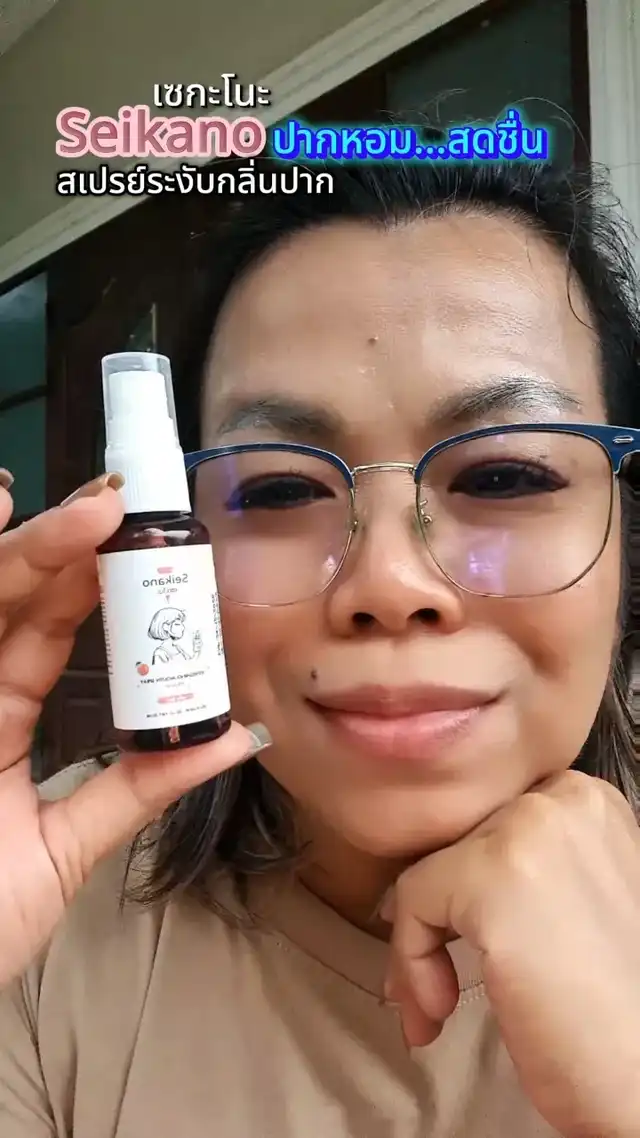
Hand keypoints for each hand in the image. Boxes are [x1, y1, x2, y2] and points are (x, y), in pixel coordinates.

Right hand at [0, 474, 261, 987]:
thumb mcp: (67, 849)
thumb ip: (139, 789)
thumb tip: (238, 735)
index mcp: (0, 720)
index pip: (41, 629)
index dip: (80, 577)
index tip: (129, 534)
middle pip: (6, 602)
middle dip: (54, 547)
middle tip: (112, 505)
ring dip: (14, 553)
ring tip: (70, 510)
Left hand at [382, 772, 639, 1137]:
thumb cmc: (616, 1010)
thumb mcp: (580, 901)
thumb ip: (529, 871)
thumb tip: (443, 878)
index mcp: (590, 801)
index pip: (490, 827)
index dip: (468, 894)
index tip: (467, 954)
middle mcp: (564, 798)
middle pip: (458, 847)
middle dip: (441, 923)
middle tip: (440, 991)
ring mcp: (529, 831)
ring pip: (429, 872)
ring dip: (418, 948)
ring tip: (435, 1008)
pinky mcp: (493, 878)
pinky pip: (413, 900)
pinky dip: (412, 961)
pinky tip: (440, 1012)